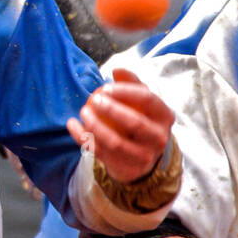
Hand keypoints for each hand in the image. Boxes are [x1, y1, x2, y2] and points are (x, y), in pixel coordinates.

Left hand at [66, 68, 173, 182]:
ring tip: (83, 111)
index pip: (148, 100)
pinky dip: (83, 137)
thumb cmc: (140, 119)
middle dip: (112, 110)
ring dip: (94, 125)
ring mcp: (144, 156)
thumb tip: (116, 70)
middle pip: (135, 122)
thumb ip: (131, 83)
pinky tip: (72, 124)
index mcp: (166, 117)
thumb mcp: (141, 102)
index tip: (106, 87)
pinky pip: (100, 152)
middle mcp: (159, 138)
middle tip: (94, 99)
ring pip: (115, 142)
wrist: (141, 156)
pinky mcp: (126, 168)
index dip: (126, 91)